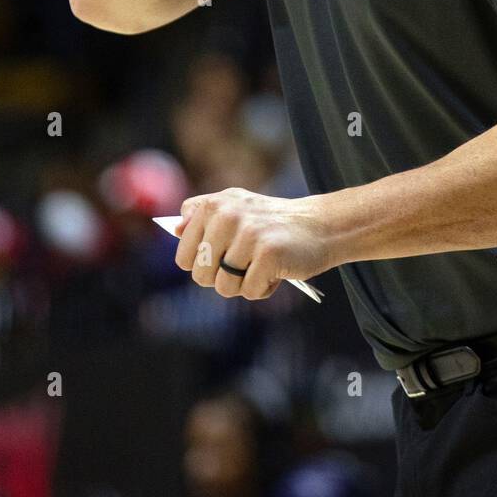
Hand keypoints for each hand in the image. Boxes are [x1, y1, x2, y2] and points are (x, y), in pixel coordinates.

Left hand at [173, 187, 331, 299]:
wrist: (321, 225)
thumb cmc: (274, 222)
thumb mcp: (236, 205)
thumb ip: (203, 213)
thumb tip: (175, 228)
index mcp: (214, 205)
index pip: (184, 256)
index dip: (203, 265)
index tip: (223, 256)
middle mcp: (227, 216)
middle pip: (200, 275)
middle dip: (222, 278)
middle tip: (246, 263)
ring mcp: (248, 234)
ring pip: (224, 287)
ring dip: (244, 285)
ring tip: (262, 265)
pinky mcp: (268, 253)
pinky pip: (250, 291)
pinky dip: (264, 289)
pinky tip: (277, 271)